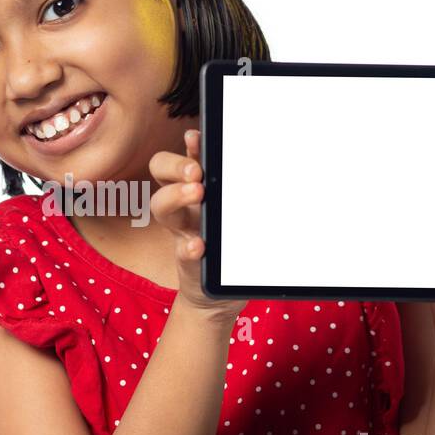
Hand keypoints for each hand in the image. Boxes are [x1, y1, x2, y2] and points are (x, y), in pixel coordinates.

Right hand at [149, 128, 246, 323]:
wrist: (218, 297)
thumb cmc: (231, 246)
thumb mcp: (238, 215)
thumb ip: (244, 191)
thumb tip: (274, 161)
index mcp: (195, 188)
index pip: (182, 157)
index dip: (185, 146)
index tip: (196, 137)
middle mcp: (183, 206)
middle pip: (160, 171)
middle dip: (175, 165)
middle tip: (196, 172)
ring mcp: (182, 232)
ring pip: (162, 207)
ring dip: (175, 196)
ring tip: (198, 194)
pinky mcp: (188, 261)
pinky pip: (183, 251)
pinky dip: (190, 247)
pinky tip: (200, 245)